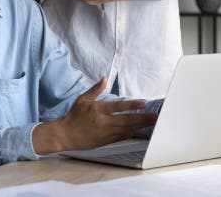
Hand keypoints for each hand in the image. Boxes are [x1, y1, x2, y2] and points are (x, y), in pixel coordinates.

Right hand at [33, 78, 157, 153]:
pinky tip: (141, 130)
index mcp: (97, 109)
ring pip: (126, 130)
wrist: (65, 135)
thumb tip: (105, 78)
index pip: (117, 106)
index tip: (143, 103)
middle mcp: (102, 122)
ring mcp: (105, 133)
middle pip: (126, 120)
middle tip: (156, 117)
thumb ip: (95, 89)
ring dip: (140, 126)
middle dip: (142, 118)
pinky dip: (132, 133)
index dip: (131, 105)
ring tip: (152, 123)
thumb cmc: (74, 116)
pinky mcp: (105, 141)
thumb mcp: (83, 99)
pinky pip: (122, 137)